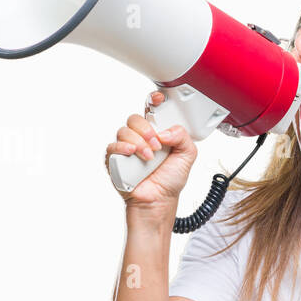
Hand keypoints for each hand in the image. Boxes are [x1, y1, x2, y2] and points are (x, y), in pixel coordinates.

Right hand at [104, 91, 200, 211]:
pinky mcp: (116, 159)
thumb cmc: (170, 180)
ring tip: (149, 157)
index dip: (153, 100)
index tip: (159, 99)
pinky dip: (122, 147)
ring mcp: (127, 147)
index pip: (151, 110)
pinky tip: (132, 152)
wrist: (159, 201)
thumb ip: (183, 137)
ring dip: (139, 142)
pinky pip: (112, 146)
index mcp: (157, 132)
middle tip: (157, 145)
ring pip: (124, 130)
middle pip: (135, 118)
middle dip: (147, 129)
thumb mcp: (187, 155)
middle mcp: (140, 137)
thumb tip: (165, 131)